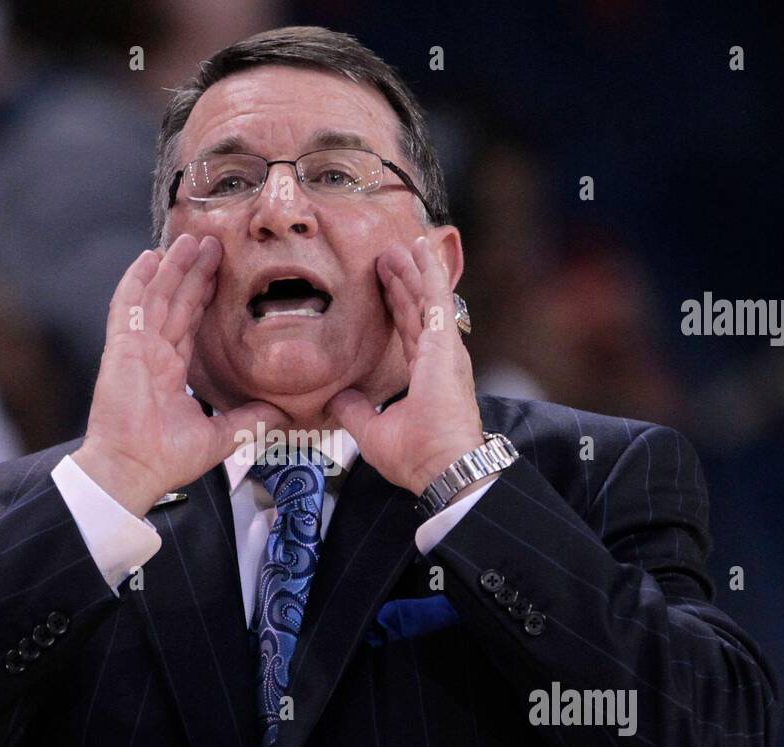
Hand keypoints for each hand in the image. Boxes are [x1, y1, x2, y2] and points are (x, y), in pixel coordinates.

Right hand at [74, 233, 289, 516]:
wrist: (134, 471)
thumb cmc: (165, 459)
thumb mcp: (221, 436)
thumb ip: (250, 419)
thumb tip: (283, 412)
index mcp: (171, 372)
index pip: (190, 323)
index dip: (204, 295)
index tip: (221, 271)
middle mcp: (153, 355)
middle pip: (176, 302)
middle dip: (193, 271)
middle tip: (212, 242)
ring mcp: (135, 349)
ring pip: (156, 296)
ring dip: (172, 267)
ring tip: (190, 239)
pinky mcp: (121, 348)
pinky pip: (128, 306)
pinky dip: (137, 280)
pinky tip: (149, 257)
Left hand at [326, 236, 483, 495]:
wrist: (441, 467)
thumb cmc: (416, 457)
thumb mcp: (372, 431)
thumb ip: (355, 411)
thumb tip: (337, 397)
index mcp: (426, 375)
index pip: (408, 331)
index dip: (396, 304)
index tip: (384, 283)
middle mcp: (439, 358)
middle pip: (417, 309)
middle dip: (403, 280)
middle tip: (388, 254)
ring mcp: (445, 350)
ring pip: (427, 298)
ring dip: (414, 269)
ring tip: (403, 243)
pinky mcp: (446, 345)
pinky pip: (436, 299)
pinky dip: (429, 272)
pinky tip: (422, 249)